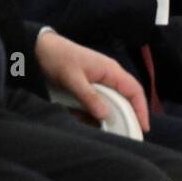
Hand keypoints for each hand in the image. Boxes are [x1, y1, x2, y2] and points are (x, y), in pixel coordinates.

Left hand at [35, 30, 149, 132]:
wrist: (38, 47)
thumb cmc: (57, 57)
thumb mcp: (72, 78)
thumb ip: (88, 96)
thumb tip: (105, 115)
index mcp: (110, 70)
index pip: (134, 90)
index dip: (141, 109)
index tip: (143, 127)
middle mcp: (108, 75)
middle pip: (125, 99)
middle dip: (125, 116)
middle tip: (124, 133)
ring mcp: (98, 80)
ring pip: (111, 101)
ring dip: (107, 114)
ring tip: (102, 128)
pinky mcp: (88, 85)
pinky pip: (98, 100)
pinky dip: (94, 110)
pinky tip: (87, 118)